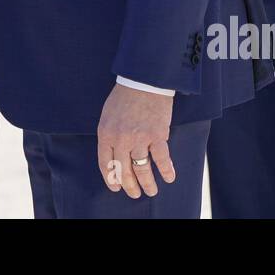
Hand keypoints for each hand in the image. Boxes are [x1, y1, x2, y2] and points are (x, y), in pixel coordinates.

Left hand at [97, 83, 174, 198]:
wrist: (143, 80)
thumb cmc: (124, 96)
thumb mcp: (108, 115)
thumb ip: (109, 135)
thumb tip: (113, 155)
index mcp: (106, 133)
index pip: (105, 164)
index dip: (111, 179)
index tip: (116, 188)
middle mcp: (121, 139)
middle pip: (123, 170)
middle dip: (129, 186)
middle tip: (134, 194)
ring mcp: (139, 138)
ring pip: (142, 169)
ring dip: (148, 184)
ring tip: (151, 191)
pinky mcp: (157, 135)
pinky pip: (161, 159)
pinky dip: (166, 171)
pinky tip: (169, 178)